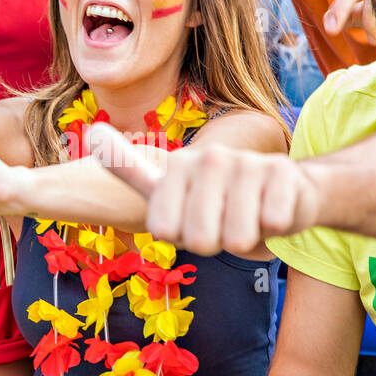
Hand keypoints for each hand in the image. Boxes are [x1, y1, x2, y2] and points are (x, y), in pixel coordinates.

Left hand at [89, 124, 320, 255]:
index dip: (179, 237)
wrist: (282, 190)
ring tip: (246, 216)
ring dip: (243, 238)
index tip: (187, 219)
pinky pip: (272, 224)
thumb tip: (92, 131)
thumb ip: (128, 168)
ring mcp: (246, 163)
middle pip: (198, 239)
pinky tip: (273, 208)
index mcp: (177, 165)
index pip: (164, 230)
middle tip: (221, 223)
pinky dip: (274, 227)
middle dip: (213, 244)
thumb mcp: (168, 188)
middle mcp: (209, 158)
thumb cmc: (217, 199)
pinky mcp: (282, 173)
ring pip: (236, 237)